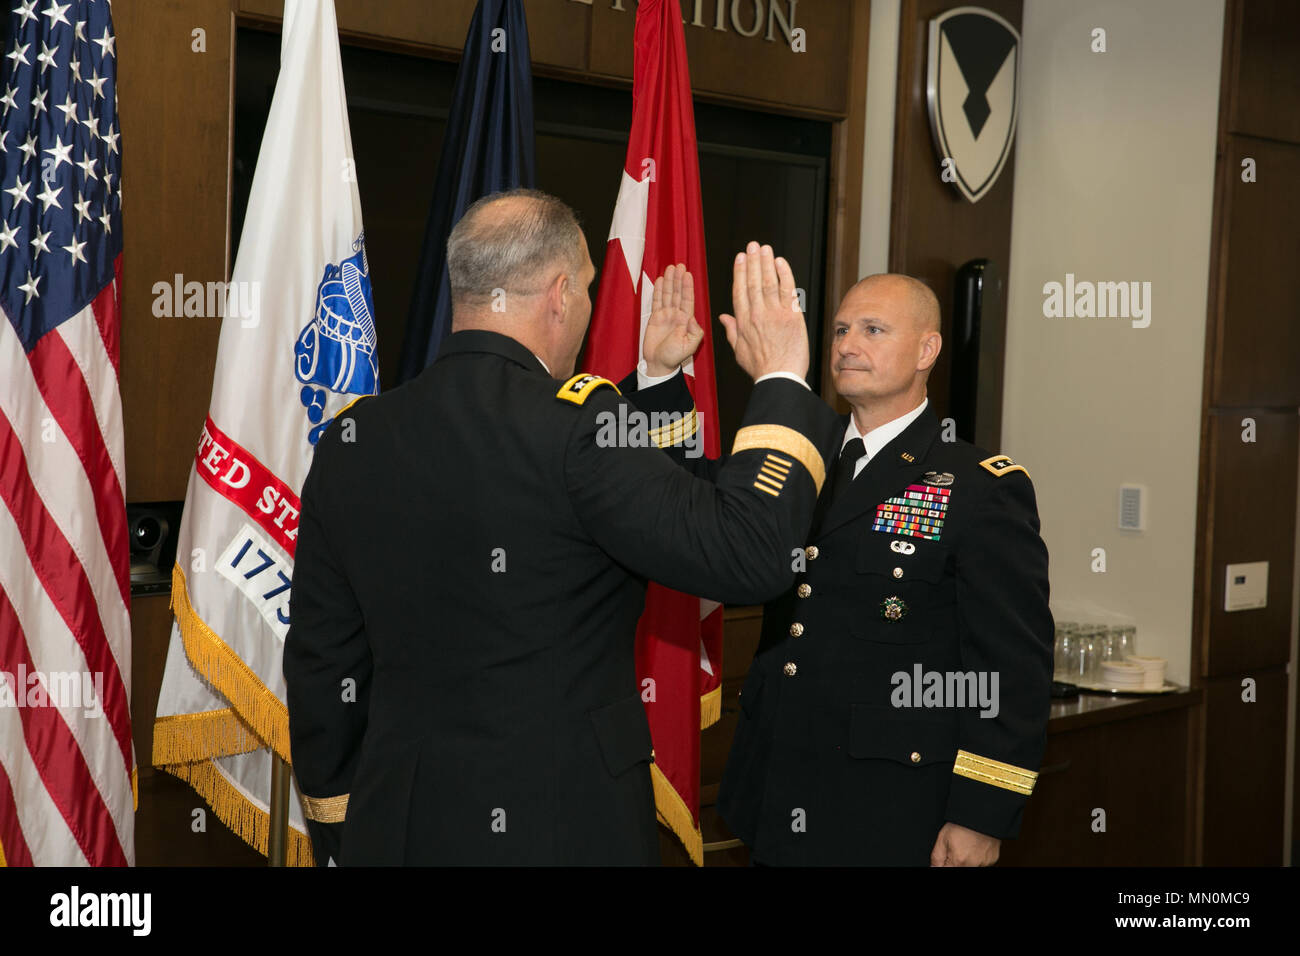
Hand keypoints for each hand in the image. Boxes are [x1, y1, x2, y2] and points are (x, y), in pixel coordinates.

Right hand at [642, 263, 703, 376]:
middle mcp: (677, 315)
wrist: (658, 364)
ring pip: (668, 295)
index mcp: (686, 321)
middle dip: (678, 279)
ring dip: (669, 281)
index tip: (687, 274)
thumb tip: (692, 318)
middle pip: (678, 293)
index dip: (687, 286)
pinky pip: (657, 301)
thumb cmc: (674, 357)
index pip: (688, 299)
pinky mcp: (655, 318)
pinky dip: (659, 291)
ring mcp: (666, 316)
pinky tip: (660, 280)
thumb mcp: (689, 347)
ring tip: (670, 268)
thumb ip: (694, 333)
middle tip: (678, 265)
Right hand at [717, 242, 808, 381]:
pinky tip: (781, 262)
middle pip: (753, 282)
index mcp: (744, 322)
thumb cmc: (761, 368)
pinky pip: (788, 290)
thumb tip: (724, 317)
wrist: (781, 377)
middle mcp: (758, 314)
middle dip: (753, 262)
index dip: (740, 272)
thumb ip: (731, 331)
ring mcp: (775, 314)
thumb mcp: (739, 352)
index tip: (740, 258)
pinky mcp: (792, 316)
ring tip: (765, 248)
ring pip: (769, 282)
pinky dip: (784, 274)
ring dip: (766, 263)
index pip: (740, 291)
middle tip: (753, 245)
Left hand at [930, 822, 999, 865]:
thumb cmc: (962, 824)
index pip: (946, 870)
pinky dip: (977, 857)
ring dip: (967, 860)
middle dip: (956, 861)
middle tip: (957, 848)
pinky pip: (982, 862)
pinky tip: (975, 846)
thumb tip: (933, 867)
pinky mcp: (992, 860)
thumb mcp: (943, 838)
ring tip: (967, 846)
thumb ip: (937, 857)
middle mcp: (972, 865)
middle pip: (959, 868)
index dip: (944, 863)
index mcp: (958, 861)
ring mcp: (984, 863)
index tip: (946, 856)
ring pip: (971, 866)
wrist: (981, 815)